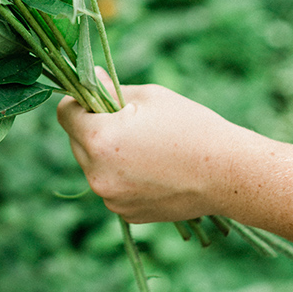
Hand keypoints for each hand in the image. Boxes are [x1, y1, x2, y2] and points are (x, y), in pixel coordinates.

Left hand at [57, 70, 243, 223]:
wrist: (227, 173)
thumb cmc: (190, 126)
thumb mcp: (150, 97)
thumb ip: (112, 89)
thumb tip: (89, 77)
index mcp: (99, 139)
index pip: (65, 114)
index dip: (79, 101)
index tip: (99, 99)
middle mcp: (97, 174)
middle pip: (76, 142)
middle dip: (93, 128)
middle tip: (128, 121)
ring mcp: (110, 198)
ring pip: (93, 166)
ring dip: (106, 154)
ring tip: (145, 147)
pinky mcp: (125, 214)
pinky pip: (111, 188)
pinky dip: (122, 177)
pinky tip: (153, 170)